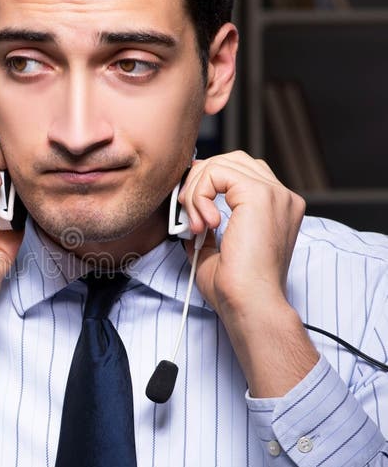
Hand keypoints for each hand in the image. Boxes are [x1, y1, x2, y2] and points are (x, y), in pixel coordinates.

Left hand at [178, 151, 316, 395]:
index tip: (192, 216)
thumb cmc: (234, 288)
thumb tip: (184, 209)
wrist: (249, 304)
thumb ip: (205, 224)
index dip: (208, 186)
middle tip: (188, 217)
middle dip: (200, 183)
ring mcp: (275, 193)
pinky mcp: (259, 195)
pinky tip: (203, 223)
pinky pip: (216, 173)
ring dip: (196, 191)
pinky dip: (199, 195)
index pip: (238, 173)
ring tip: (196, 225)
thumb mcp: (214, 249)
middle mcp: (282, 197)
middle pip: (231, 161)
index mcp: (277, 209)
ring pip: (221, 165)